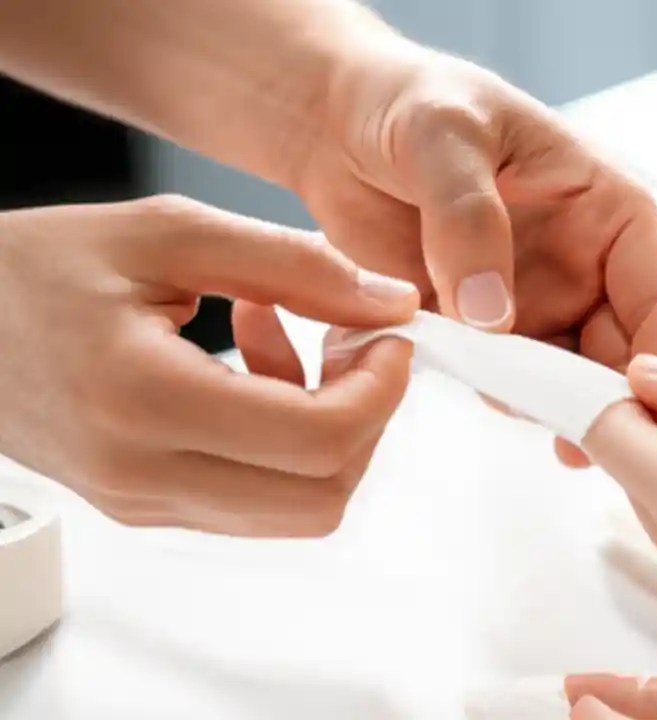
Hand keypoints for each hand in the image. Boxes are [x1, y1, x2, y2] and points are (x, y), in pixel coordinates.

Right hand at [0, 196, 418, 535]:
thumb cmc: (34, 269)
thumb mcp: (169, 232)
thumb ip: (293, 265)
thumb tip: (391, 303)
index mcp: (143, 397)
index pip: (319, 439)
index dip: (382, 389)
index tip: (387, 334)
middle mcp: (141, 474)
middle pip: (323, 496)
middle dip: (367, 417)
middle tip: (353, 342)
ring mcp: (143, 504)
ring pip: (299, 511)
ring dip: (328, 432)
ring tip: (287, 341)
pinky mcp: (147, 508)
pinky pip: (258, 502)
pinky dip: (286, 445)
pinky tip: (255, 370)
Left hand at [291, 41, 656, 464]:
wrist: (336, 124)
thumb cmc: (409, 100)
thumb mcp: (444, 135)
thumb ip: (469, 219)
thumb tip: (492, 318)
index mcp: (611, 211)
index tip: (640, 413)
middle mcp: (588, 267)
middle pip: (626, 359)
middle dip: (609, 407)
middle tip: (579, 448)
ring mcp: (538, 304)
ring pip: (570, 381)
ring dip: (550, 411)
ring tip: (515, 414)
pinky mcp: (485, 330)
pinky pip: (508, 383)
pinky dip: (499, 399)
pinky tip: (476, 394)